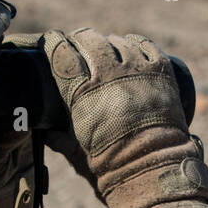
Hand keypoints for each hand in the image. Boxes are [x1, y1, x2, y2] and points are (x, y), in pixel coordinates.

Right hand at [41, 28, 207, 207]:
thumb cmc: (112, 165)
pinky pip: (146, 45)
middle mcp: (109, 75)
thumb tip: (46, 133)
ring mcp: (137, 70)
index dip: (56, 44)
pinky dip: (136, 42)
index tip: (54, 42)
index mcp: (83, 93)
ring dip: (108, 43)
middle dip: (82, 40)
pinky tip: (131, 45)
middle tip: (79, 43)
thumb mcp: (78, 153)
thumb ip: (59, 141)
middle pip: (90, 41)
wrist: (153, 167)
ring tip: (106, 48)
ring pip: (118, 42)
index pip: (63, 54)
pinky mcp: (161, 71)